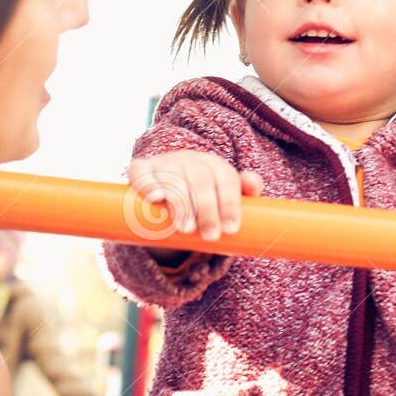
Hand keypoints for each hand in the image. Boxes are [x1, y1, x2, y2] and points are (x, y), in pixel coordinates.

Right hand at [127, 150, 262, 255]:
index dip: (230, 203)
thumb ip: (244, 192)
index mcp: (215, 165)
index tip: (231, 229)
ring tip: (186, 228)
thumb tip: (254, 183)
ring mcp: (165, 162)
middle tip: (210, 236)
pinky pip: (142, 173)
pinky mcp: (141, 169)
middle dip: (207, 209)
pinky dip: (148, 184)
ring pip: (174, 178)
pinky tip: (156, 198)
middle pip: (201, 180)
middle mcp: (190, 159)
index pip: (226, 179)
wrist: (167, 192)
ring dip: (181, 203)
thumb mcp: (224, 198)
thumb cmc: (203, 200)